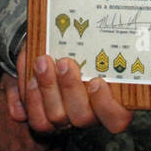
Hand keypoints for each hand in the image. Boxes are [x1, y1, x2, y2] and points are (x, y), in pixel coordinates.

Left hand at [7, 46, 133, 134]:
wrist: (45, 50)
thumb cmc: (73, 45)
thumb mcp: (85, 40)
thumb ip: (92, 39)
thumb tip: (101, 29)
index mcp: (108, 99)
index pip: (118, 118)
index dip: (107, 105)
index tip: (96, 81)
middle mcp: (88, 114)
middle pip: (83, 117)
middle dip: (71, 88)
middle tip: (64, 62)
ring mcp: (65, 119)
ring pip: (57, 117)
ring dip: (48, 87)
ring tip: (42, 62)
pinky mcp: (42, 120)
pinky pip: (37, 120)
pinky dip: (32, 97)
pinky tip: (32, 78)